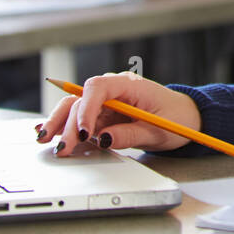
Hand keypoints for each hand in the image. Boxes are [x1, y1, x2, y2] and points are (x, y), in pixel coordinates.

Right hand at [37, 72, 202, 154]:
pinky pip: (81, 119)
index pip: (98, 87)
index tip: (85, 132)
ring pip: (75, 107)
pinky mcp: (103, 115)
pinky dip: (65, 126)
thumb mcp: (158, 130)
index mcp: (130, 85)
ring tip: (46, 140)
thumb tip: (104, 139)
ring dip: (60, 123)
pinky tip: (50, 134)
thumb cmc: (177, 118)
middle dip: (69, 124)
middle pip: (81, 99)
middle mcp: (114, 90)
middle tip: (62, 147)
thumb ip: (131, 134)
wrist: (186, 117)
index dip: (87, 108)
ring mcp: (106, 102)